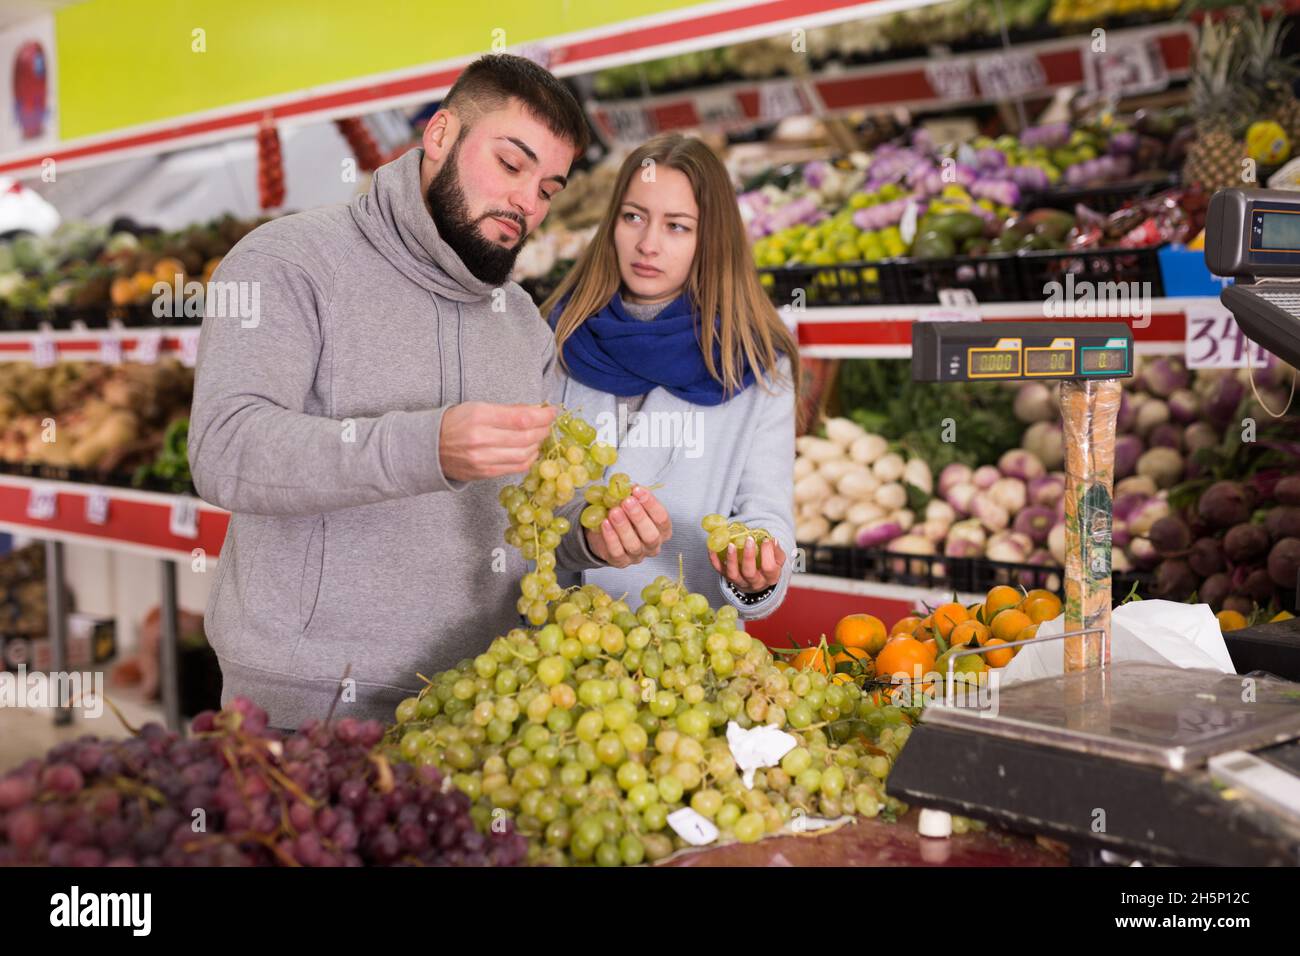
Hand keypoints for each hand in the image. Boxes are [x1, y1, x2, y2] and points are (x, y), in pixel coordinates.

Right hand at [439, 402, 556, 481]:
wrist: (430, 448)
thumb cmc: (454, 423)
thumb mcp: (477, 407)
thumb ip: (507, 410)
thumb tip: (535, 410)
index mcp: (479, 416)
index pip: (520, 418)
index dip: (542, 415)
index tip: (551, 411)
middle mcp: (481, 439)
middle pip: (525, 437)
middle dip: (543, 429)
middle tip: (548, 424)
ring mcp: (483, 459)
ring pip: (524, 454)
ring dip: (538, 445)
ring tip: (540, 436)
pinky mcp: (485, 473)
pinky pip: (515, 468)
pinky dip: (529, 459)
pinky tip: (531, 450)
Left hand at [585, 485, 672, 567]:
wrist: (606, 533)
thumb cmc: (625, 516)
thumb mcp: (630, 504)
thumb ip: (632, 495)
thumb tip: (629, 485)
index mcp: (662, 530)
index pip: (662, 518)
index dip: (651, 504)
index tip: (638, 490)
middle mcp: (653, 545)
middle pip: (651, 535)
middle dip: (639, 517)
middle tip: (627, 501)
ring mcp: (638, 556)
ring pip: (634, 545)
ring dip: (623, 527)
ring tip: (614, 511)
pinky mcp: (621, 562)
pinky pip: (617, 552)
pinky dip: (611, 537)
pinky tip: (605, 523)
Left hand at [709, 535, 785, 593]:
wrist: (758, 581)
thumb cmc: (768, 566)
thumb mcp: (777, 560)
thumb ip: (776, 551)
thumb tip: (771, 540)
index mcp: (770, 577)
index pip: (769, 568)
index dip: (768, 553)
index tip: (765, 539)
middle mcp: (755, 582)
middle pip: (750, 573)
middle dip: (748, 556)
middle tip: (749, 539)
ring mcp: (740, 582)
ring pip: (733, 574)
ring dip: (731, 558)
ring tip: (731, 544)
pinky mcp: (728, 578)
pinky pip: (719, 570)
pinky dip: (714, 559)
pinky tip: (712, 548)